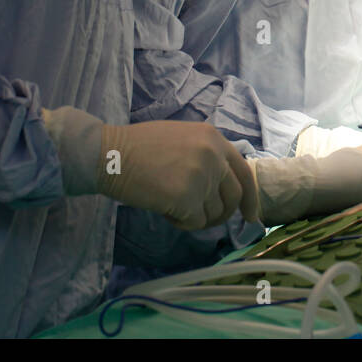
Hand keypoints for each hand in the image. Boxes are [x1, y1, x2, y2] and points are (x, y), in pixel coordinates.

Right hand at [96, 120, 257, 230]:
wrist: (111, 154)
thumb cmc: (139, 147)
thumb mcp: (183, 139)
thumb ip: (206, 156)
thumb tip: (221, 187)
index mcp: (214, 139)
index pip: (244, 172)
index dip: (250, 197)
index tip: (251, 216)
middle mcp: (214, 156)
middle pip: (233, 197)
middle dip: (223, 214)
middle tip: (204, 219)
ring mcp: (202, 177)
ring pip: (212, 213)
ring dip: (194, 216)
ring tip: (170, 203)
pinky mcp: (187, 198)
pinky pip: (194, 222)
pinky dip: (181, 222)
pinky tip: (164, 210)